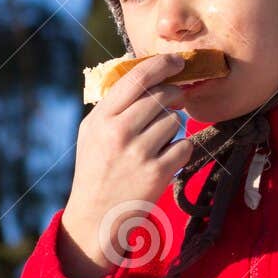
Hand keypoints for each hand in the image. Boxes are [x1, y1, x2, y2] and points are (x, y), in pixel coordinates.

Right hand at [60, 52, 191, 275]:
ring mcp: (139, 154)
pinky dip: (180, 149)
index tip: (177, 60)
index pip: (137, 78)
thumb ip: (114, 103)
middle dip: (174, 94)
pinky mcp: (157, 174)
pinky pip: (184, 145)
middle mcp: (119, 132)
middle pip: (162, 96)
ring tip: (156, 141)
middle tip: (174, 99)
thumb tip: (143, 69)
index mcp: (102, 118)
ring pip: (175, 120)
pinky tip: (164, 158)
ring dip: (172, 127)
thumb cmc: (96, 168)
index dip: (162, 64)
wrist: (96, 217)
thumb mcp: (92, 131)